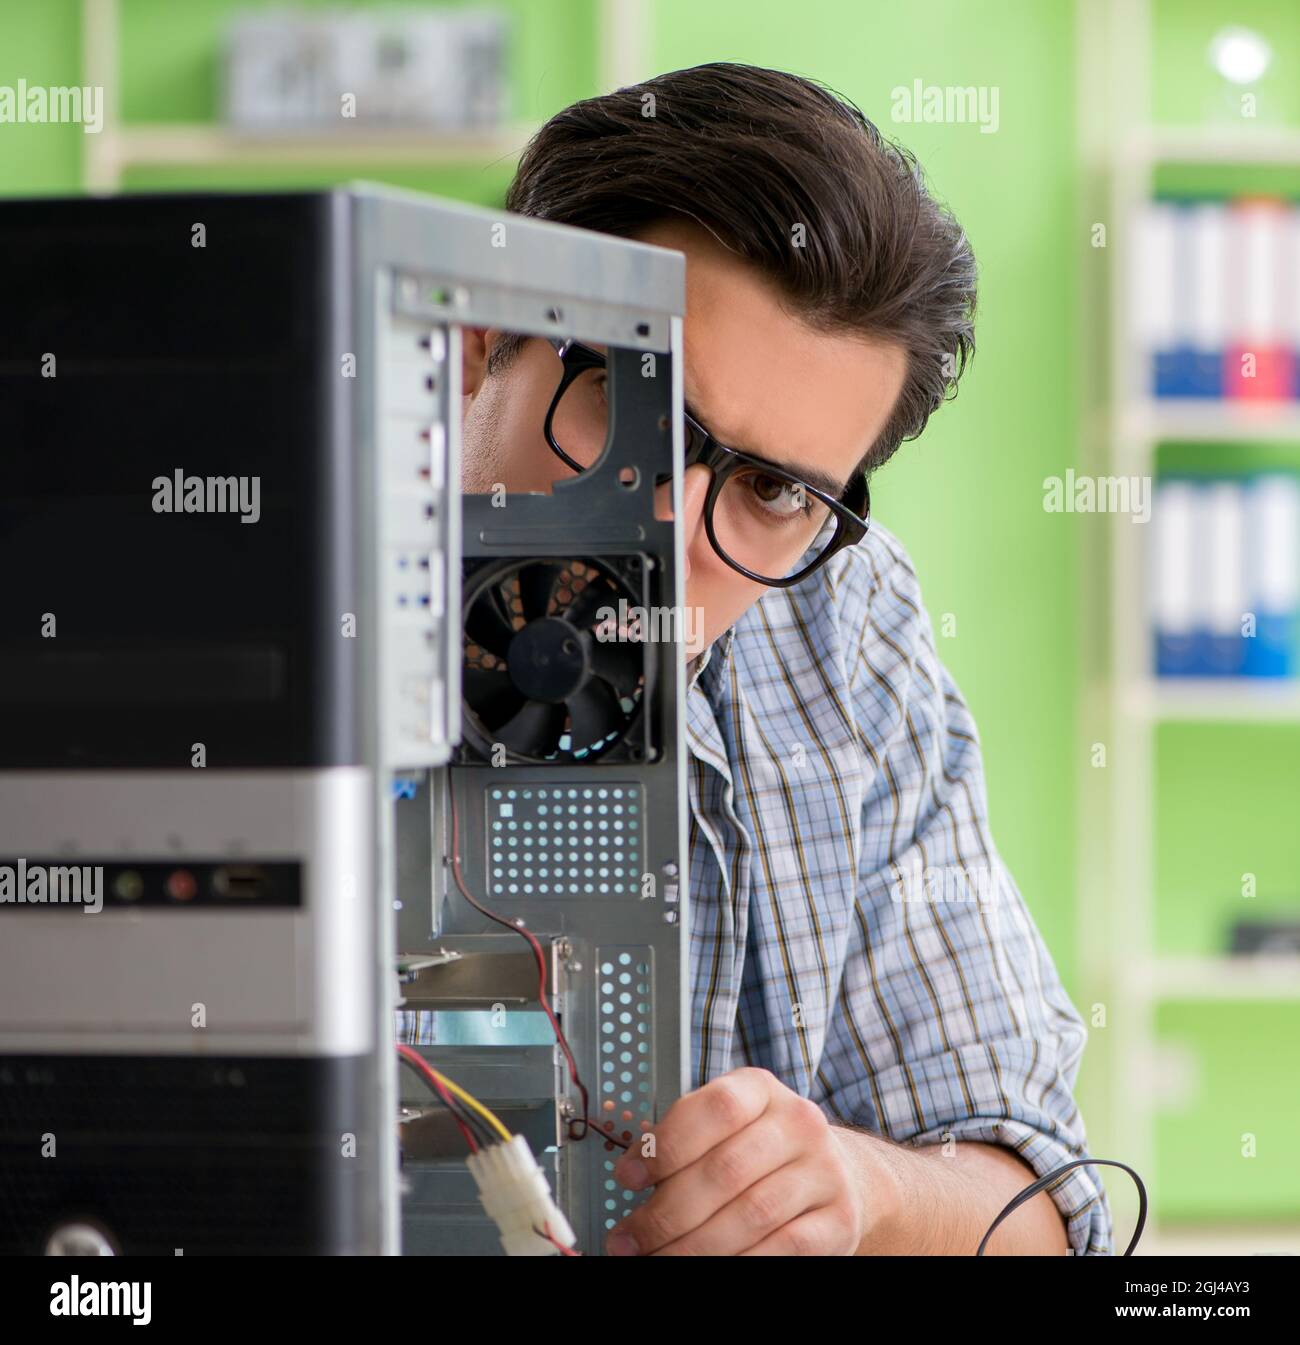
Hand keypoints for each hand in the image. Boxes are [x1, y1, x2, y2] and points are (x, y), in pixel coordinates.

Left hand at [604, 1066, 895, 1254]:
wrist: (834, 1174)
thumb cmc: (758, 1150)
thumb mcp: (724, 1127)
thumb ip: (683, 1141)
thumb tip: (629, 1171)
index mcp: (760, 1089)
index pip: (715, 1108)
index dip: (667, 1145)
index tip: (627, 1178)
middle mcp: (799, 1122)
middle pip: (726, 1170)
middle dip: (667, 1213)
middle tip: (628, 1240)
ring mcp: (825, 1170)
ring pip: (751, 1214)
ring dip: (693, 1246)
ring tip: (657, 1259)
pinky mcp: (840, 1219)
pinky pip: (783, 1248)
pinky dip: (738, 1262)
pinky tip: (705, 1268)